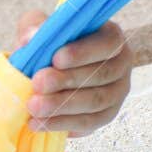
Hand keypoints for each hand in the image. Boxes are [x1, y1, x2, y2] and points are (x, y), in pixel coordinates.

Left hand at [14, 10, 132, 137]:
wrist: (51, 72)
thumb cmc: (50, 45)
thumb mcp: (41, 29)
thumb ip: (35, 27)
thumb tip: (30, 39)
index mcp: (111, 38)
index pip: (108, 43)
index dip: (83, 52)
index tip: (56, 58)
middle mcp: (121, 65)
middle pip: (102, 75)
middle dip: (67, 80)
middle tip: (37, 83)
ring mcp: (117, 93)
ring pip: (95, 101)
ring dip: (62, 105)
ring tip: (33, 106)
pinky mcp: (106, 115)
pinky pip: (88, 122)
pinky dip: (61, 123)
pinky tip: (37, 123)